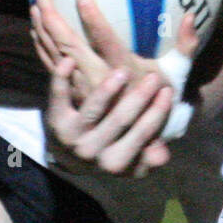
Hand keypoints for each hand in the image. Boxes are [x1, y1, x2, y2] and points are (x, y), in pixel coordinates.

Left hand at [30, 0, 198, 97]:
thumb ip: (186, 45)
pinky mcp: (72, 94)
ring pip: (56, 58)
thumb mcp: (177, 73)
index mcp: (123, 72)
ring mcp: (81, 89)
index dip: (93, 21)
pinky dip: (43, 48)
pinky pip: (52, 68)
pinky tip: (36, 31)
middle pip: (70, 49)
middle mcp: (98, 82)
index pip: (106, 43)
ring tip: (36, 7)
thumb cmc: (159, 97)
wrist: (140, 135)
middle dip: (54, 22)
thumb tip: (192, 16)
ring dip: (43, 32)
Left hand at [46, 57, 174, 176]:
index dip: (157, 113)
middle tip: (154, 77)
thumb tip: (163, 155)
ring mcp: (71, 135)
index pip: (141, 134)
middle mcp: (92, 151)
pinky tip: (69, 60)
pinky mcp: (54, 119)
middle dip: (139, 98)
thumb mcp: (130, 162)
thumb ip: (147, 158)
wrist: (67, 156)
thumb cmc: (108, 151)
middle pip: (120, 120)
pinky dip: (61, 77)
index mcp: (115, 162)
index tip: (168, 91)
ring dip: (108, 89)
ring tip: (123, 71)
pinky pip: (58, 96)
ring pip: (93, 108)